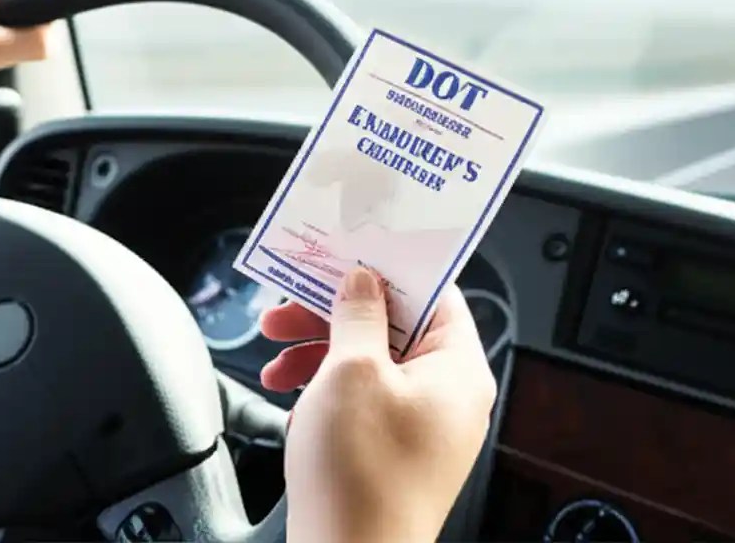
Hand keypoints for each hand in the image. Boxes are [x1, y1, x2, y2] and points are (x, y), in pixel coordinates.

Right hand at [260, 268, 494, 542]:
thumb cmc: (361, 477)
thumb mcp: (351, 371)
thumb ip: (358, 314)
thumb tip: (363, 281)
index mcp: (458, 368)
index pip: (434, 293)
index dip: (386, 269)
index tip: (346, 257)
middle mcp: (450, 396)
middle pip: (395, 327)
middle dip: (334, 315)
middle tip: (287, 308)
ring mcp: (425, 427)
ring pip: (372, 364)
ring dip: (321, 352)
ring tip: (276, 357)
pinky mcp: (397, 453)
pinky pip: (365, 401)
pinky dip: (328, 390)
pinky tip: (292, 396)